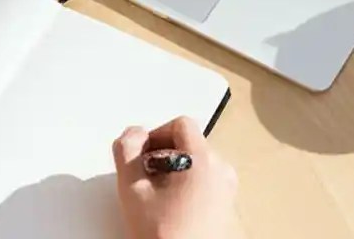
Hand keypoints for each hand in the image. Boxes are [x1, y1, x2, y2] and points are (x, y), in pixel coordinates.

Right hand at [113, 116, 239, 238]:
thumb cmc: (163, 233)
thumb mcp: (132, 189)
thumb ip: (126, 151)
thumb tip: (133, 133)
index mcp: (203, 160)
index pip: (181, 124)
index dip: (156, 135)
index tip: (142, 157)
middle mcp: (222, 169)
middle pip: (190, 142)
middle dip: (163, 154)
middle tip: (145, 178)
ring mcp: (227, 187)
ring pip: (197, 162)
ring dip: (174, 170)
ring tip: (157, 196)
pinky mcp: (226, 203)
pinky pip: (206, 179)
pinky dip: (187, 184)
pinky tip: (171, 206)